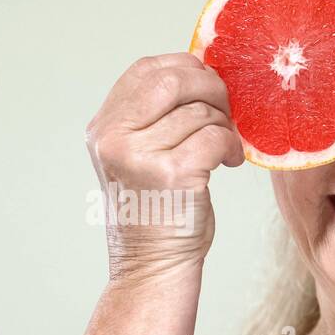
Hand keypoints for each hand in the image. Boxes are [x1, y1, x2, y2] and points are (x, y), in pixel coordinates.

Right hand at [85, 52, 244, 282]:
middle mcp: (113, 139)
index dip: (183, 67)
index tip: (205, 87)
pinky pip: (215, 136)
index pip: (145, 69)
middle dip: (210, 89)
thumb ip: (151, 116)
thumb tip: (200, 73)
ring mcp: (140, 157)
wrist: (152, 267)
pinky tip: (229, 163)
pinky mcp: (172, 175)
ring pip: (200, 112)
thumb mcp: (135, 156)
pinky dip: (231, 146)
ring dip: (224, 126)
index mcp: (103, 128)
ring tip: (224, 149)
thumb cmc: (155, 210)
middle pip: (173, 80)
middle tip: (225, 111)